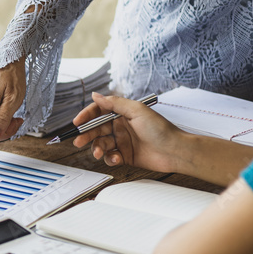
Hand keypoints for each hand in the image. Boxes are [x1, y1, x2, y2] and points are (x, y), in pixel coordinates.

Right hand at [71, 93, 186, 172]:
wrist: (175, 151)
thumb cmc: (161, 129)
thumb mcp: (137, 111)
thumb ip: (114, 103)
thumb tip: (96, 95)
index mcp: (122, 113)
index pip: (99, 112)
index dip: (86, 116)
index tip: (77, 122)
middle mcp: (120, 127)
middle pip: (96, 130)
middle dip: (87, 135)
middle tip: (79, 141)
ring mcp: (122, 142)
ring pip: (101, 144)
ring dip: (97, 149)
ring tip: (99, 153)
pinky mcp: (125, 156)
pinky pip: (110, 157)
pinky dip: (109, 158)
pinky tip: (116, 158)